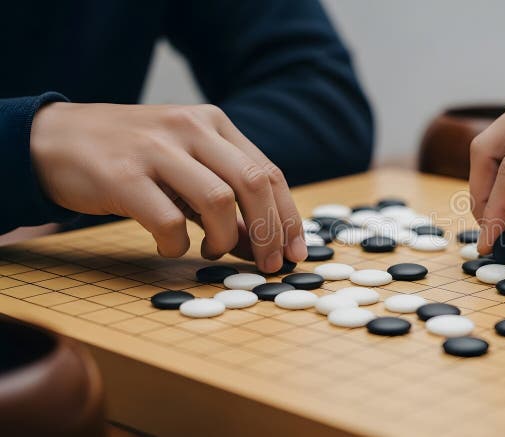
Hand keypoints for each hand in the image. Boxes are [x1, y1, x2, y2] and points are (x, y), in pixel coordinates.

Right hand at [30, 103, 306, 272]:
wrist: (55, 139)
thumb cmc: (131, 157)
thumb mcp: (184, 166)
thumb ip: (222, 201)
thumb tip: (259, 246)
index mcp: (213, 123)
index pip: (269, 172)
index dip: (288, 218)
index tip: (296, 254)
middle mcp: (190, 128)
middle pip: (255, 183)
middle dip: (270, 233)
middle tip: (268, 266)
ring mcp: (156, 149)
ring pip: (219, 200)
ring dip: (225, 240)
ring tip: (211, 252)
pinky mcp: (123, 175)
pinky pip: (169, 220)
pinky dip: (177, 245)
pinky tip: (169, 246)